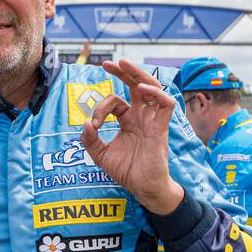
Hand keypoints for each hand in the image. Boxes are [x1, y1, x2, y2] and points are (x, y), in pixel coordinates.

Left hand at [80, 60, 183, 214]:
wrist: (143, 188)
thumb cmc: (127, 172)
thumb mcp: (101, 155)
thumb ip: (90, 140)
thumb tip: (85, 123)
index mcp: (128, 120)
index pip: (115, 101)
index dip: (101, 108)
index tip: (94, 124)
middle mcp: (141, 116)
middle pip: (136, 84)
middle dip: (123, 71)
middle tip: (109, 62)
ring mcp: (153, 120)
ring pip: (152, 87)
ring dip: (138, 74)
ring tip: (125, 64)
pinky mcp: (161, 128)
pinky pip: (166, 105)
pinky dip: (156, 93)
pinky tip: (142, 89)